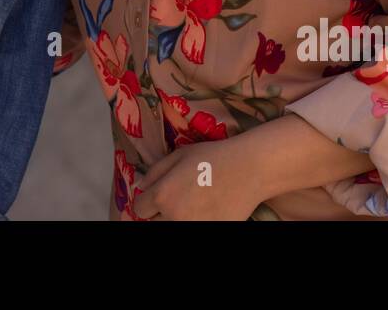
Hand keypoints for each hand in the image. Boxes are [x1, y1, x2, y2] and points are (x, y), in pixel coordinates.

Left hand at [133, 134, 267, 220]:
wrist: (248, 170)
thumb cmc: (212, 157)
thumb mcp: (178, 155)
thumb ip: (154, 172)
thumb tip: (141, 188)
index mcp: (162, 195)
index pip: (140, 208)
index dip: (148, 200)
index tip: (157, 196)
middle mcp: (174, 216)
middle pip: (154, 222)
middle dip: (161, 211)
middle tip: (180, 198)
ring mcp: (193, 228)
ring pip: (172, 227)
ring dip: (177, 218)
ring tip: (193, 205)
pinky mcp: (210, 231)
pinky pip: (193, 229)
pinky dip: (197, 221)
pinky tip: (207, 210)